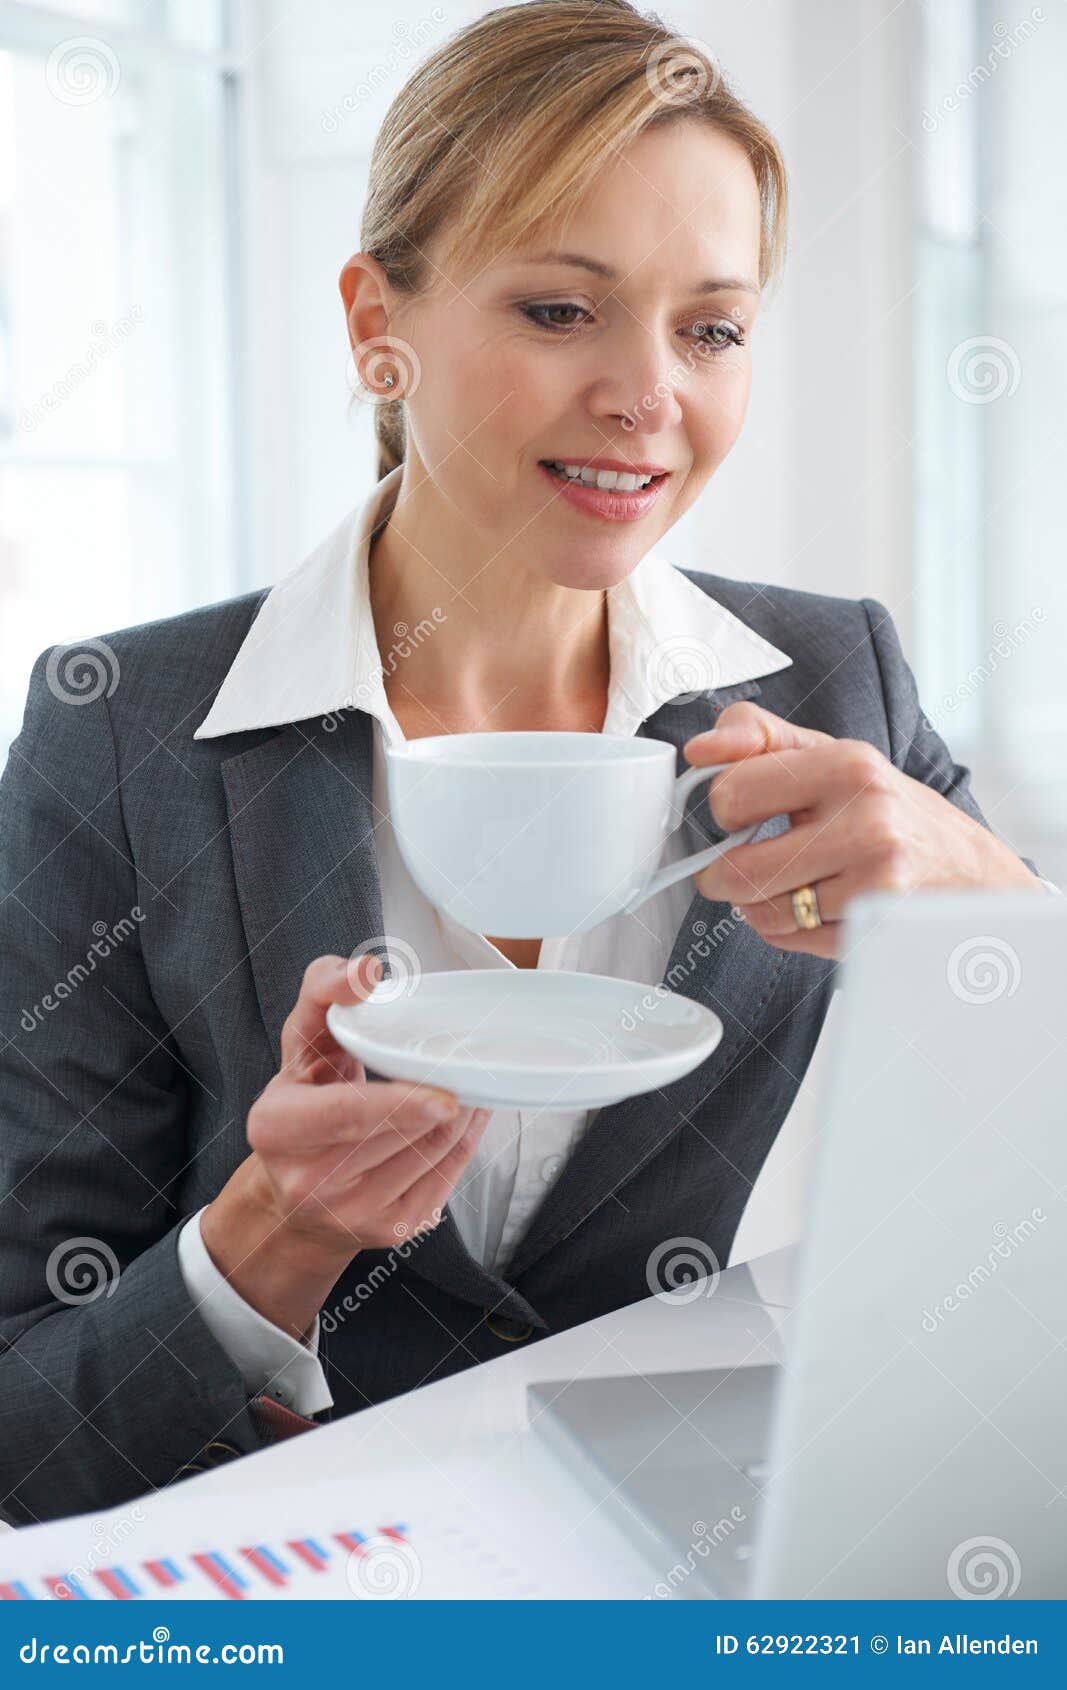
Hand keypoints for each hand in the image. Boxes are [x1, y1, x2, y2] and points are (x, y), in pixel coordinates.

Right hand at [201, 954, 489, 1338]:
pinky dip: (464, 1140)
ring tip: (465, 1081)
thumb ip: (324, 992)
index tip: (444, 1094)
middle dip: (442, 1098)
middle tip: (468, 1064)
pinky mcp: (390, 1230)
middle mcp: (309, 1182)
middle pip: (401, 1135)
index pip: (346, 1115)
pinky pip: (445, 1177)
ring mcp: (352, 1214)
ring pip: (431, 1154)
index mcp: (278, 1129)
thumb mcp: (301, 1042)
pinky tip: (464, 1115)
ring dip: (461, 1115)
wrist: (293, 1197)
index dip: (399, 1104)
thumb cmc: (303, 1102)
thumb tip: (364, 972)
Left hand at [682, 702, 1043, 959]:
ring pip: (759, 912)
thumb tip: (699, 751)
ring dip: (759, 906)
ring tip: (790, 884)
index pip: (732, 794)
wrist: (969, 872)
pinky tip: (816, 908)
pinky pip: (791, 940)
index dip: (724, 811)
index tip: (741, 815)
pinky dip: (789, 930)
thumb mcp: (831, 754)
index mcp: (848, 764)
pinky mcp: (877, 927)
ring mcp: (876, 878)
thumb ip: (759, 737)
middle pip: (737, 868)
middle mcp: (868, 818)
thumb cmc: (888, 810)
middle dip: (727, 872)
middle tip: (746, 863)